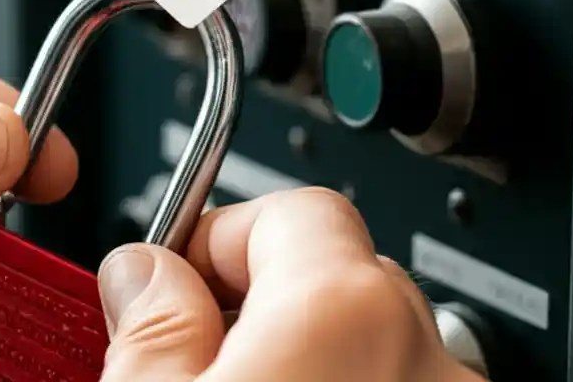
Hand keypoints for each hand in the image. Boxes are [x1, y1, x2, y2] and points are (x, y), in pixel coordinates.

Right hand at [97, 187, 482, 380]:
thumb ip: (151, 326)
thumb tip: (146, 274)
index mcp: (346, 315)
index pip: (291, 211)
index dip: (218, 240)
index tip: (174, 281)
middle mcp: (426, 359)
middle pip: (340, 277)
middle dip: (265, 306)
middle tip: (193, 356)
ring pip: (378, 349)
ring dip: (315, 361)